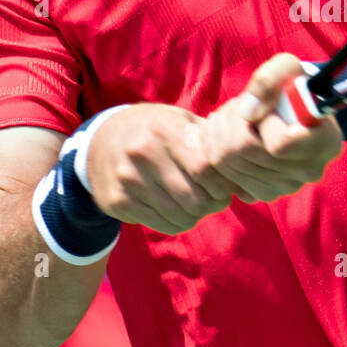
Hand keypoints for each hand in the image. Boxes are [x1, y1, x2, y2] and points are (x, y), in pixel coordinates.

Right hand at [85, 103, 236, 234]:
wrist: (101, 140)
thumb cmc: (154, 130)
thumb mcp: (179, 121)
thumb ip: (210, 138)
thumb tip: (245, 162)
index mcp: (164, 130)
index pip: (206, 169)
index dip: (223, 185)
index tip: (228, 187)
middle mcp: (142, 153)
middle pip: (195, 198)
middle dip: (213, 205)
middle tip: (215, 200)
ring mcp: (127, 179)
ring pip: (180, 216)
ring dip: (196, 216)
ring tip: (197, 205)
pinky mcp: (116, 201)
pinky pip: (161, 225)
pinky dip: (176, 223)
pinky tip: (176, 210)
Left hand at [198, 53, 342, 203]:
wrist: (295, 108)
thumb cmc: (294, 86)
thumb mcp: (287, 68)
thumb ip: (269, 80)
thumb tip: (248, 113)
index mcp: (325, 143)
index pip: (280, 143)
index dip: (264, 120)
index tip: (269, 107)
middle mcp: (308, 172)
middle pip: (245, 153)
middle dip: (231, 120)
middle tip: (238, 106)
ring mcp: (285, 187)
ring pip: (229, 164)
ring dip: (220, 133)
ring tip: (232, 117)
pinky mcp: (263, 194)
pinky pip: (225, 177)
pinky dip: (217, 152)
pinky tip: (228, 136)